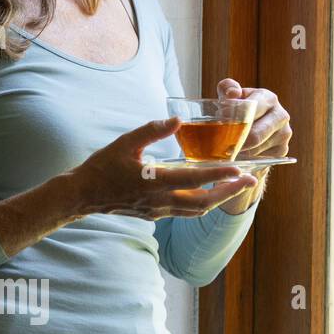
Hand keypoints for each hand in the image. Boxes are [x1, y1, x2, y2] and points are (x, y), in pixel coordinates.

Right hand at [65, 117, 257, 219]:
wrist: (83, 194)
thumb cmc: (102, 166)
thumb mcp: (125, 142)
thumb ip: (152, 131)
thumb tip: (177, 119)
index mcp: (154, 181)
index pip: (195, 178)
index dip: (220, 174)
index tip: (241, 170)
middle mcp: (159, 200)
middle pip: (204, 202)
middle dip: (229, 192)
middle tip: (249, 181)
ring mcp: (157, 211)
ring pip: (196, 210)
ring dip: (218, 200)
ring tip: (233, 188)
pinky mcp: (154, 215)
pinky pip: (184, 212)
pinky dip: (201, 204)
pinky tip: (207, 194)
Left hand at [217, 78, 291, 157]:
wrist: (249, 125)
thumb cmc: (236, 107)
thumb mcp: (229, 95)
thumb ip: (228, 87)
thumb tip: (233, 93)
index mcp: (268, 98)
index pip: (252, 111)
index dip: (234, 118)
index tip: (220, 122)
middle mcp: (281, 116)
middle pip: (256, 135)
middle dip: (236, 141)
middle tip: (219, 144)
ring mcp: (284, 134)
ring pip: (257, 149)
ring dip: (239, 152)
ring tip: (226, 149)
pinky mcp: (282, 150)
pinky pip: (261, 159)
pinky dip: (247, 159)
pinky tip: (238, 154)